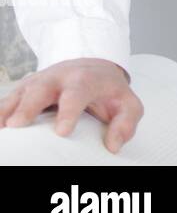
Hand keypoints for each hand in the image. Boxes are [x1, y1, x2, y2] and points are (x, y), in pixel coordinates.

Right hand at [0, 58, 142, 152]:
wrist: (92, 67)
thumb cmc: (108, 92)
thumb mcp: (127, 104)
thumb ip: (126, 122)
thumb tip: (113, 145)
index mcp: (86, 80)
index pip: (77, 92)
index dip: (69, 111)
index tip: (62, 132)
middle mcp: (59, 77)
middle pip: (41, 88)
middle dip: (28, 106)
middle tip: (16, 125)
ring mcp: (38, 81)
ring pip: (19, 92)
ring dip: (8, 109)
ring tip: (2, 128)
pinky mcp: (24, 88)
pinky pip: (8, 99)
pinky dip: (0, 112)